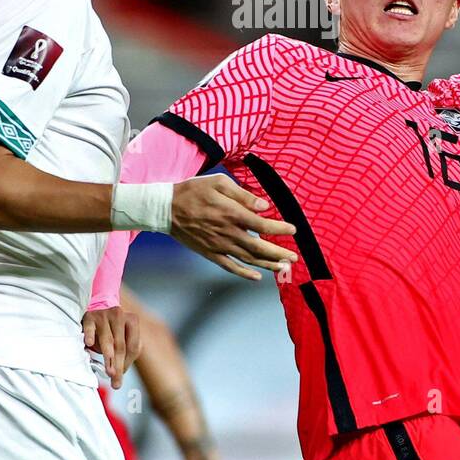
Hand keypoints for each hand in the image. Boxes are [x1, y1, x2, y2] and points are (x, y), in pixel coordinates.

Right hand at [84, 306, 141, 389]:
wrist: (96, 308)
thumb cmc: (111, 328)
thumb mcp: (123, 336)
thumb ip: (126, 351)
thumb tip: (121, 373)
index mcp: (132, 320)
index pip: (133, 346)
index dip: (127, 363)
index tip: (121, 375)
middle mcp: (119, 315)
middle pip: (121, 345)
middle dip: (118, 364)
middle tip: (116, 380)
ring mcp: (103, 315)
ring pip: (107, 338)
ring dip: (108, 356)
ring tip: (109, 371)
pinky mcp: (89, 317)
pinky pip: (90, 328)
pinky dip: (90, 335)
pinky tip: (89, 344)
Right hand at [170, 174, 296, 281]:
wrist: (165, 208)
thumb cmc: (193, 191)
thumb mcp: (219, 183)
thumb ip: (243, 195)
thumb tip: (263, 206)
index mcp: (231, 214)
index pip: (262, 226)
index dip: (280, 229)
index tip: (293, 230)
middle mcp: (227, 233)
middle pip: (259, 248)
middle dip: (279, 253)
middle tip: (294, 258)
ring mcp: (218, 246)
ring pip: (248, 259)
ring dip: (268, 265)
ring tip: (283, 267)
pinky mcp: (209, 253)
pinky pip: (230, 267)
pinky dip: (244, 273)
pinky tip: (257, 277)